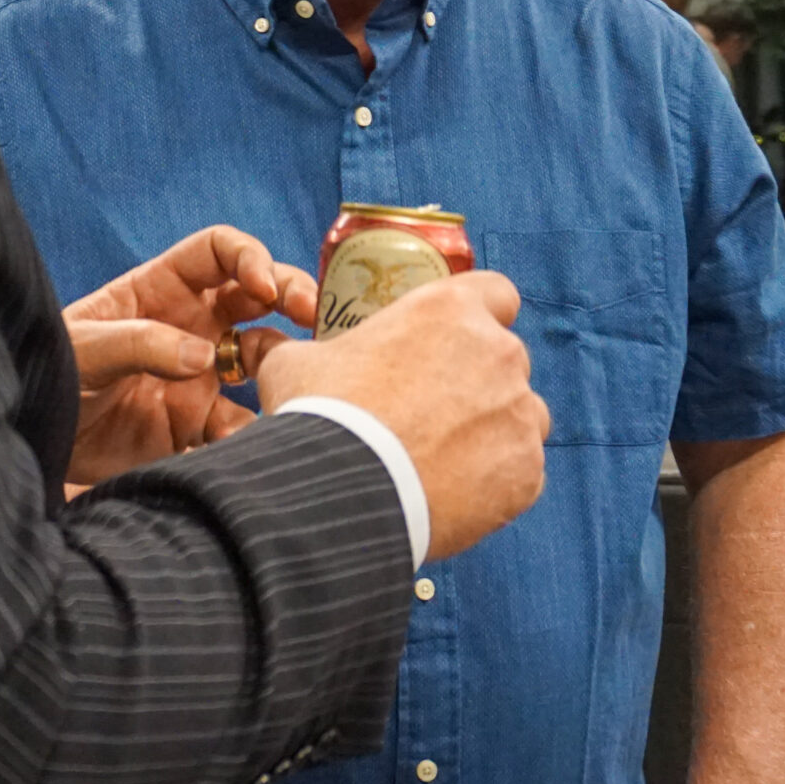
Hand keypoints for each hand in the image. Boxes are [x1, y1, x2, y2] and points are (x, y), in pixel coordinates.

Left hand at [64, 225, 314, 486]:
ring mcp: (199, 375)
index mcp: (160, 290)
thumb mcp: (81, 349)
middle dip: (292, 296)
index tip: (265, 287)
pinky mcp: (198, 425)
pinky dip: (257, 432)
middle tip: (314, 316)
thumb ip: (139, 343)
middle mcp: (190, 326)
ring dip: (287, 364)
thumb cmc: (47, 376)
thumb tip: (203, 356)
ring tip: (297, 382)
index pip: (218, 252)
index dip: (249, 257)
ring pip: (265, 357)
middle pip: (256, 296)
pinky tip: (254, 442)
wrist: (35, 442)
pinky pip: (244, 424)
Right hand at [256, 271, 546, 560]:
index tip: (454, 339)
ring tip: (442, 457)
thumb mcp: (293, 364)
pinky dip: (495, 480)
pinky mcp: (527, 471)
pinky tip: (451, 492)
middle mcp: (498, 352)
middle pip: (506, 359)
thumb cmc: (320, 414)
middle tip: (431, 409)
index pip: (496, 292)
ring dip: (493, 429)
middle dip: (478, 380)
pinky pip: (520, 470)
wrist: (343, 490)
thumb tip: (258, 346)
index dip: (479, 313)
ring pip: (522, 415)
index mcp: (449, 310)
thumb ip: (301, 349)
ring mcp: (519, 413)